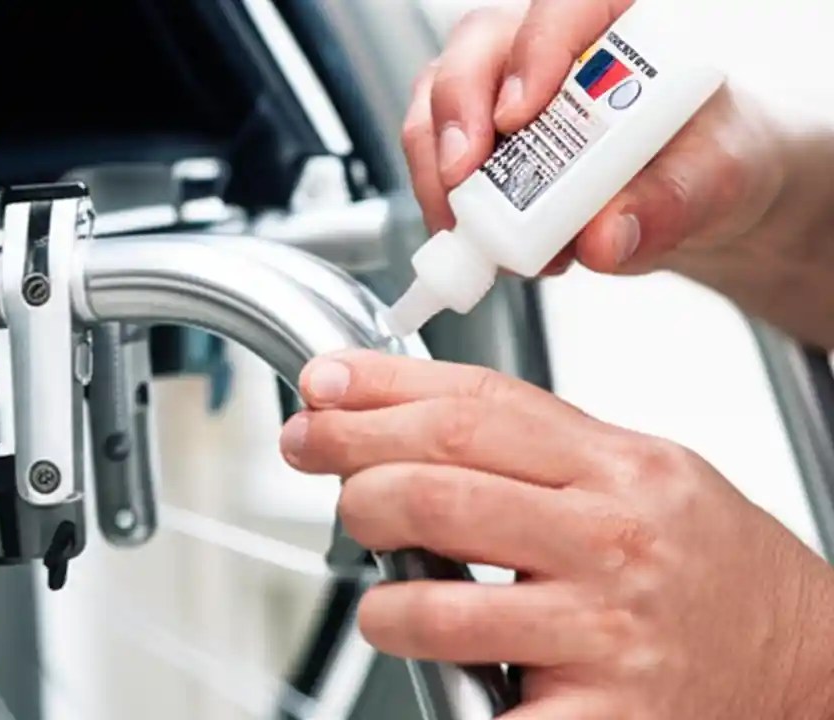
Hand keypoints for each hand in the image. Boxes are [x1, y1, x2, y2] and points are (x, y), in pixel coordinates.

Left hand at [280, 351, 833, 717]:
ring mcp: (604, 632)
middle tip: (319, 468)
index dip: (379, 391)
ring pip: (436, 604)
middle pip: (437, 486)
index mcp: (618, 469)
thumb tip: (409, 417)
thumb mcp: (644, 473)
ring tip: (383, 600)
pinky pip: (486, 710)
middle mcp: (612, 541)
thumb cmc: (718, 568)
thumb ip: (536, 446)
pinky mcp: (600, 716)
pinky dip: (432, 691)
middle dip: (352, 473)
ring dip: (379, 601)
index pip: (474, 408)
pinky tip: (425, 673)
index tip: (323, 389)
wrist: (808, 664)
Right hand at [404, 0, 785, 275]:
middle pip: (477, 49)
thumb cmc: (710, 156)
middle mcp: (548, 42)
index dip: (535, 52)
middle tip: (464, 179)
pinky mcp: (476, 135)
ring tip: (483, 235)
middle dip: (458, 115)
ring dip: (443, 173)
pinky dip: (445, 203)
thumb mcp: (715, 179)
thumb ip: (668, 203)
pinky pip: (433, 155)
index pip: (565, 7)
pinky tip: (483, 242)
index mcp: (620, 19)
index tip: (520, 116)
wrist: (694, 192)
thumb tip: (605, 237)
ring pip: (437, 101)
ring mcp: (502, 86)